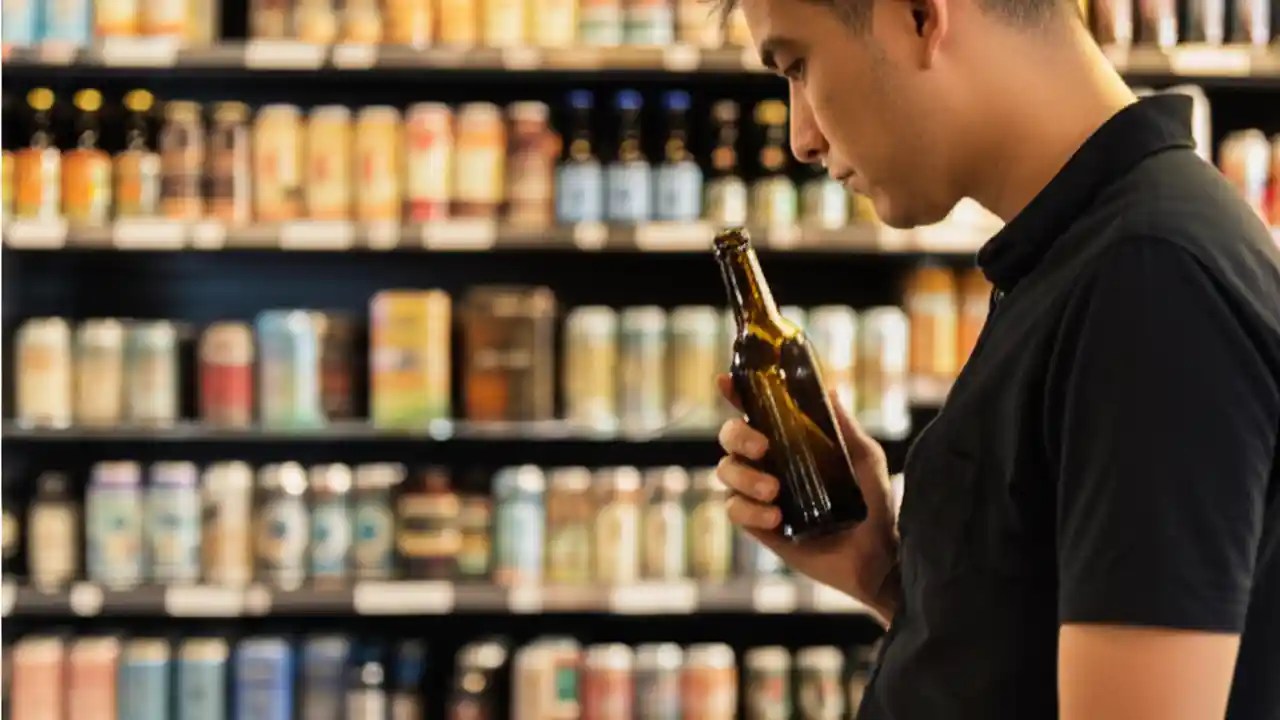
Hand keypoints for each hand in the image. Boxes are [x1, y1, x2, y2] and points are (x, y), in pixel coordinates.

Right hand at [715, 373, 900, 622]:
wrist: (878, 557)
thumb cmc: (875, 505)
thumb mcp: (865, 460)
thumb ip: (845, 427)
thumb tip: (830, 390)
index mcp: (791, 442)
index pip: (756, 412)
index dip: (736, 394)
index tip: (725, 381)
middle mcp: (770, 464)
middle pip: (729, 438)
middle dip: (738, 436)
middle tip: (764, 447)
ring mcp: (761, 495)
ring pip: (726, 472)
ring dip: (745, 476)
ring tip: (774, 490)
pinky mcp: (759, 526)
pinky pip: (734, 509)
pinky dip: (749, 510)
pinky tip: (775, 517)